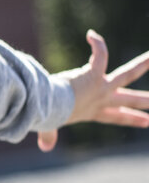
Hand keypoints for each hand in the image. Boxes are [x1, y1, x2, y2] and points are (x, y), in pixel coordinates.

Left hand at [38, 31, 148, 150]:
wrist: (49, 107)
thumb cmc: (47, 116)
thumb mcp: (50, 126)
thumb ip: (48, 136)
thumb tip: (44, 147)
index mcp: (91, 112)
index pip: (115, 117)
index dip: (131, 118)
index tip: (146, 121)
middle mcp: (101, 99)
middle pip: (128, 99)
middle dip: (144, 100)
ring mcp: (101, 87)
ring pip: (127, 74)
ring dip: (142, 64)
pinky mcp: (95, 74)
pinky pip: (102, 55)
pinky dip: (98, 44)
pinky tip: (91, 35)